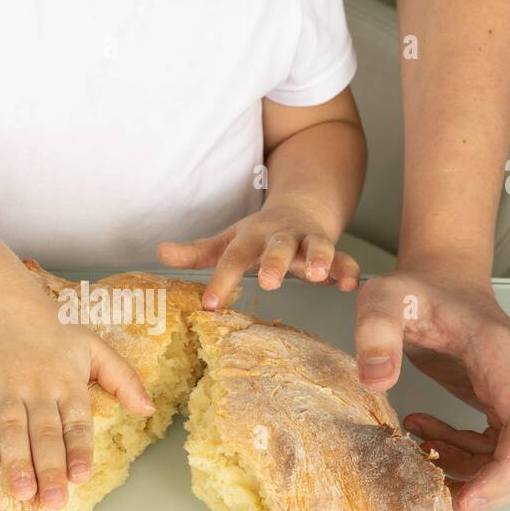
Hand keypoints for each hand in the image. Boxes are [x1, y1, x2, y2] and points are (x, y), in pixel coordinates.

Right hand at [0, 301, 153, 510]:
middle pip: (44, 432)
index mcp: (68, 382)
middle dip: (48, 468)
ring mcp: (5, 386)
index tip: (80, 477)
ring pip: (11, 428)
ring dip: (16, 461)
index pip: (76, 422)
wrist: (2, 304)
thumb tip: (149, 409)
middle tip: (52, 501)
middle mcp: (38, 387)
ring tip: (21, 492)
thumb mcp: (94, 348)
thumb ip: (123, 379)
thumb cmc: (53, 332)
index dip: (78, 450)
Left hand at [157, 203, 359, 308]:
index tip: (209, 305)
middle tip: (269, 282)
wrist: (303, 205)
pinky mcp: (333, 250)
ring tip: (317, 275)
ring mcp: (309, 242)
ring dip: (319, 258)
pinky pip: (344, 258)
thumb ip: (197, 251)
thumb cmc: (260, 233)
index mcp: (252, 238)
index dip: (221, 280)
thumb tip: (159, 253)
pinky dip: (349, 269)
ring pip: (317, 246)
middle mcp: (281, 238)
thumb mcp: (229, 240)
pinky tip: (350, 284)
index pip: (233, 258)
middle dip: (274, 263)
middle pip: (278, 247)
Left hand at [352, 261, 509, 510]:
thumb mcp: (383, 299)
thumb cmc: (418, 289)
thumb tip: (375, 381)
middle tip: (430, 485)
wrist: (443, 279)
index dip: (505, 473)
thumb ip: (376, 333)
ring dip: (470, 473)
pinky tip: (425, 432)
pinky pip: (500, 454)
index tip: (464, 498)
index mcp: (508, 358)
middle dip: (486, 489)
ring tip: (419, 446)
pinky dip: (465, 459)